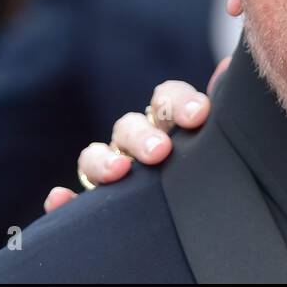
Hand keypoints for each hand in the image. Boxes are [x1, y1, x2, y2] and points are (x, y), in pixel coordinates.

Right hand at [43, 56, 229, 211]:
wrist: (202, 217)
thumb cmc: (211, 169)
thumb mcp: (222, 141)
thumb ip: (226, 110)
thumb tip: (227, 68)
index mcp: (170, 123)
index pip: (167, 99)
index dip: (180, 102)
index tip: (199, 115)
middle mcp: (137, 143)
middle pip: (130, 126)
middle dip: (143, 135)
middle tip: (160, 151)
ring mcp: (112, 171)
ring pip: (95, 156)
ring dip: (102, 160)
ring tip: (118, 171)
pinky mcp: (93, 206)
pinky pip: (72, 201)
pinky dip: (63, 200)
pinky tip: (59, 199)